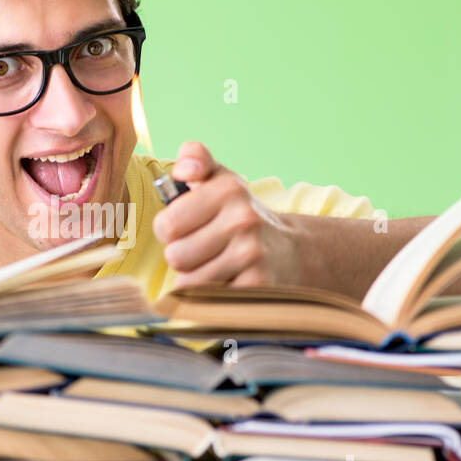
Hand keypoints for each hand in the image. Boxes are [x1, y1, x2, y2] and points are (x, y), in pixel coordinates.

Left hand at [152, 141, 312, 287]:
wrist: (294, 251)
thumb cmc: (242, 215)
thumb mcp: (221, 180)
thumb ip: (195, 159)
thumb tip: (183, 169)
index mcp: (228, 189)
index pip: (166, 225)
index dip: (170, 231)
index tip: (187, 227)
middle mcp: (243, 219)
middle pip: (175, 257)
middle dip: (182, 257)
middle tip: (204, 249)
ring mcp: (253, 255)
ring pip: (189, 283)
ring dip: (196, 279)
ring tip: (217, 266)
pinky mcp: (258, 286)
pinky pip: (209, 301)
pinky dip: (212, 297)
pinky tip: (230, 281)